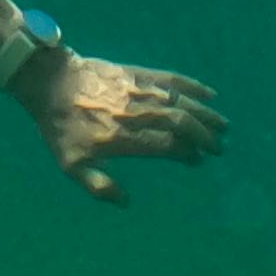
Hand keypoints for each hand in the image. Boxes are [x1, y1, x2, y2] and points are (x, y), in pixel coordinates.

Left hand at [23, 52, 223, 204]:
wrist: (51, 83)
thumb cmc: (61, 128)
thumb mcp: (71, 164)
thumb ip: (98, 186)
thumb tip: (125, 201)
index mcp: (122, 137)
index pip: (166, 146)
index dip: (186, 153)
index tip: (198, 160)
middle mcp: (135, 113)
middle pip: (180, 123)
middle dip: (204, 135)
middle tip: (219, 147)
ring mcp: (138, 91)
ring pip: (181, 101)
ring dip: (205, 114)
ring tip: (223, 125)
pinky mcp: (137, 74)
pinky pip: (171, 79)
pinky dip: (193, 86)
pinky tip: (210, 95)